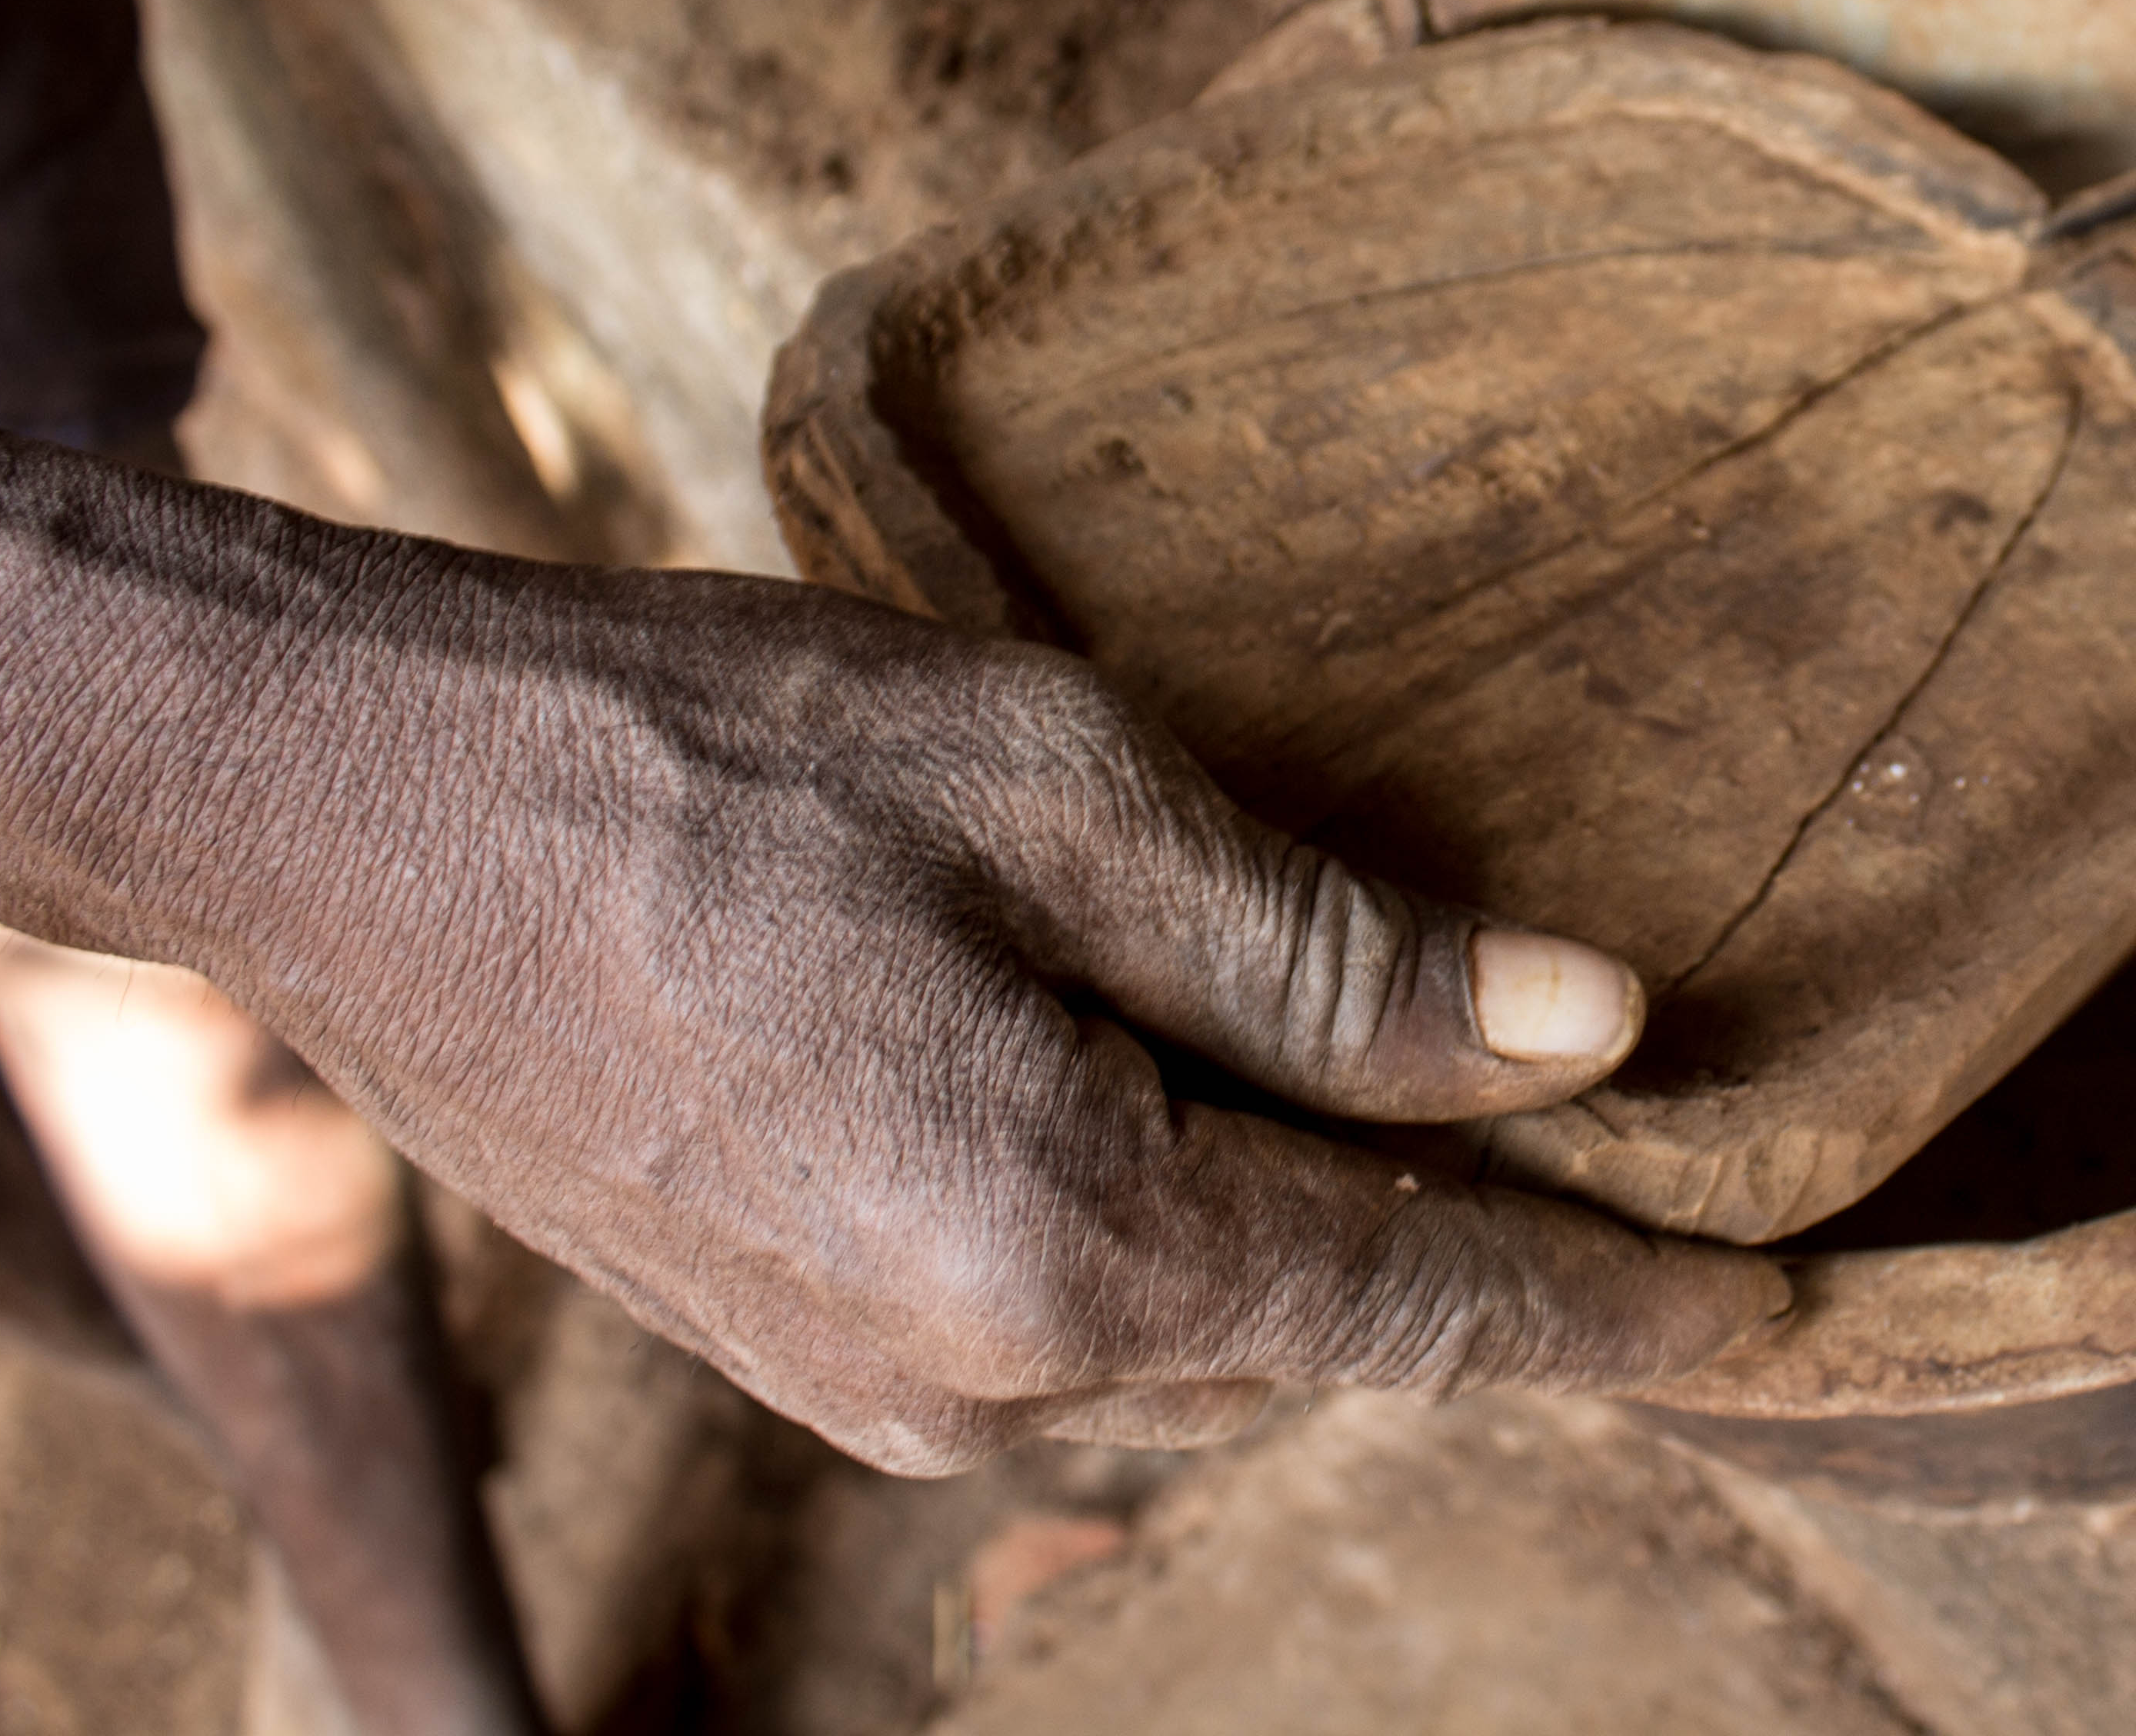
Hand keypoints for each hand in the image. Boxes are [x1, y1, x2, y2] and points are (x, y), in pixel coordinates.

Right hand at [0, 441, 1786, 1473]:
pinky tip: (1195, 1112)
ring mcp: (868, 1383)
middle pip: (1320, 1329)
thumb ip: (1338, 958)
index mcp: (1065, 1245)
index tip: (1773, 1323)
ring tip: (1426, 1119)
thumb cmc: (711, 752)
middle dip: (1474, 1254)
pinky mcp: (797, 1342)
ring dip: (1315, 1237)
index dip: (1621, 1308)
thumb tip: (1591, 1033)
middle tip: (1622, 1154)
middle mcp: (975, 1374)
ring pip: (1194, 1334)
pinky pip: (1063, 1323)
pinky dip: (1173, 1238)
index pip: (1432, 1308)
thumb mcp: (1064, 793)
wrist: (362, 809)